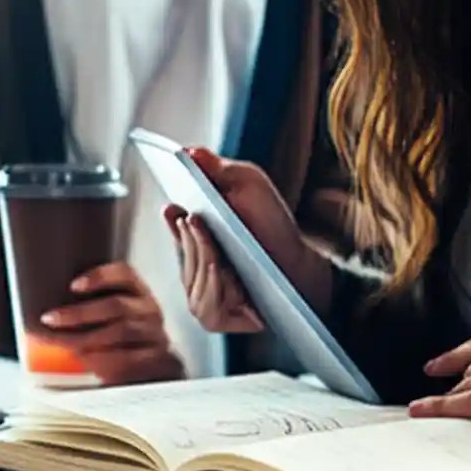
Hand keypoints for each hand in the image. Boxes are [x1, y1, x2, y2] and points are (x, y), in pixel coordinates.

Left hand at [40, 262, 184, 384]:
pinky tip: (84, 360)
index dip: (99, 276)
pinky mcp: (157, 358)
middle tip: (49, 319)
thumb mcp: (108, 318)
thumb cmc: (119, 339)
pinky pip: (128, 357)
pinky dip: (103, 360)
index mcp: (137, 291)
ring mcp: (155, 333)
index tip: (72, 285)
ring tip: (62, 343)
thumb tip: (46, 314)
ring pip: (120, 331)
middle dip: (78, 313)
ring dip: (85, 338)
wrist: (151, 370)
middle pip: (116, 305)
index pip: (124, 273)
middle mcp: (149, 308)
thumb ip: (87, 309)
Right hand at [164, 148, 330, 326]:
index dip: (171, 220)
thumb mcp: (248, 186)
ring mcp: (203, 296)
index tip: (171, 205)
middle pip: (182, 254)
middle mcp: (196, 269)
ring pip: (190, 279)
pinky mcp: (215, 318)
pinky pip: (204, 304)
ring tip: (216, 250)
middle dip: (189, 239)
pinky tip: (222, 272)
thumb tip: (189, 151)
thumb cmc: (272, 227)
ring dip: (202, 260)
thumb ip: (217, 169)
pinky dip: (213, 286)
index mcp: (198, 238)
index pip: (176, 229)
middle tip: (194, 219)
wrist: (299, 266)